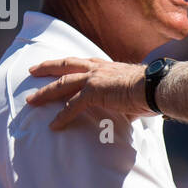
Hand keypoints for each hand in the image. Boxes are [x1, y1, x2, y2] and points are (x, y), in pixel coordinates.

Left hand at [25, 57, 148, 128]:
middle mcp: (98, 69)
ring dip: (46, 92)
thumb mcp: (135, 94)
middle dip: (47, 68)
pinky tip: (54, 125)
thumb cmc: (151, 91)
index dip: (68, 64)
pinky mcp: (94, 92)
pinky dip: (62, 116)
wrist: (156, 87)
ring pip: (62, 84)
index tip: (57, 65)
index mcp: (107, 67)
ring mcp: (94, 79)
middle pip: (66, 66)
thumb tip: (130, 112)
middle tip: (32, 71)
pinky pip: (72, 105)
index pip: (82, 63)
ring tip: (32, 101)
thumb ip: (126, 102)